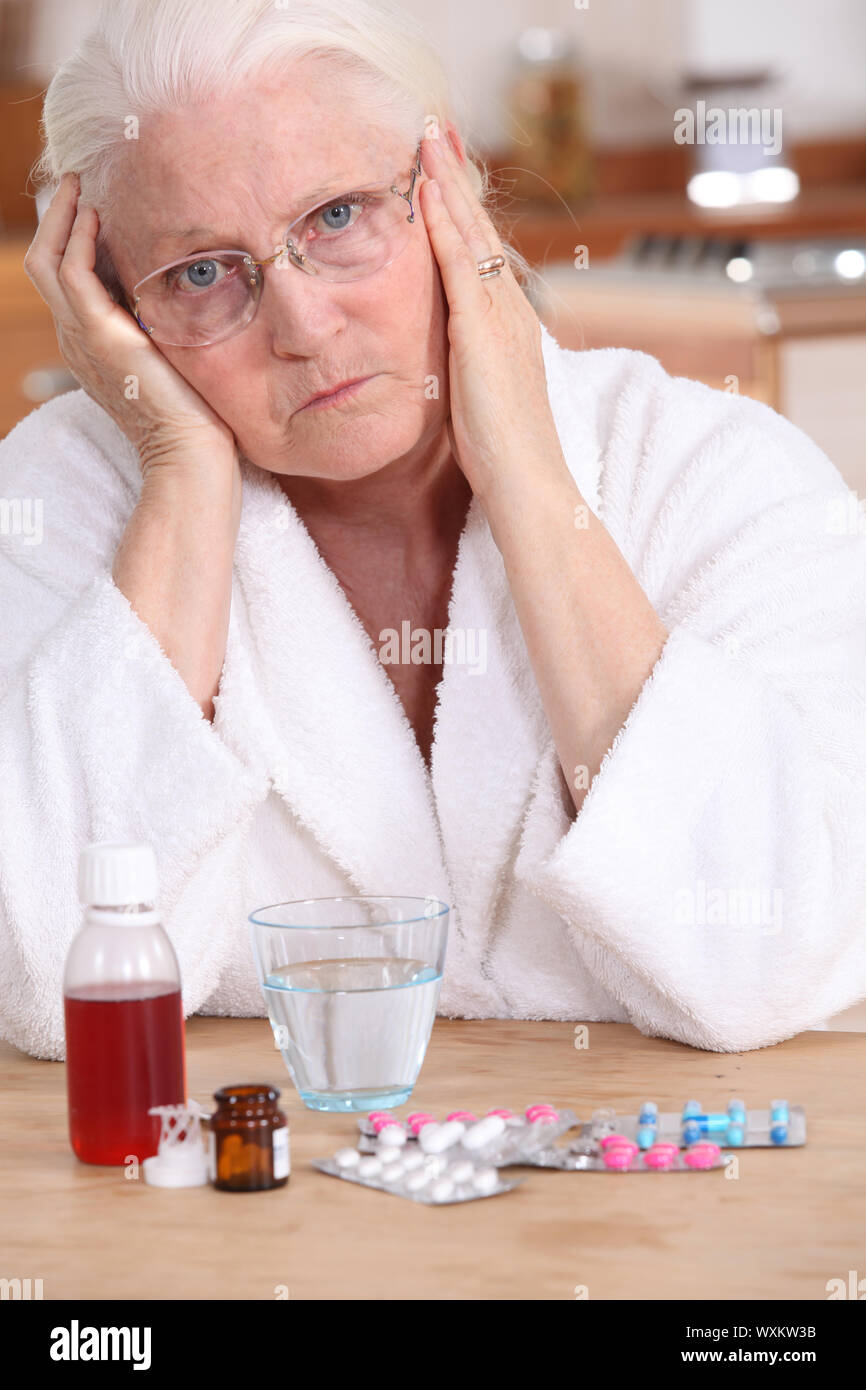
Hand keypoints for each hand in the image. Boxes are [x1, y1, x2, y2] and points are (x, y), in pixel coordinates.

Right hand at [24, 173, 237, 481]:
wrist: (192, 450)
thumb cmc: (194, 411)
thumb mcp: (170, 353)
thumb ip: (160, 321)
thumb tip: (177, 282)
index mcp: (89, 343)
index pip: (62, 278)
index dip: (69, 237)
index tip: (90, 204)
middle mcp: (76, 339)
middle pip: (44, 263)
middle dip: (56, 217)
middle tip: (75, 181)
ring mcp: (82, 338)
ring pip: (48, 262)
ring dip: (62, 217)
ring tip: (80, 186)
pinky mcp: (99, 336)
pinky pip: (73, 274)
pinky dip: (79, 240)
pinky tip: (97, 217)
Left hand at [418, 133, 566, 504]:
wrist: (528, 484)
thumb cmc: (503, 457)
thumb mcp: (479, 400)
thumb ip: (465, 369)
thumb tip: (447, 363)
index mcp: (510, 326)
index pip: (483, 254)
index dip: (462, 210)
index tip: (443, 171)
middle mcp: (511, 311)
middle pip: (481, 230)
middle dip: (457, 178)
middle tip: (435, 129)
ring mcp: (501, 318)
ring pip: (472, 235)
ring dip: (449, 182)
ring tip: (428, 136)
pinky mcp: (483, 332)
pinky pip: (460, 264)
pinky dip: (444, 223)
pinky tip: (427, 189)